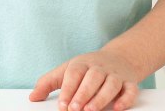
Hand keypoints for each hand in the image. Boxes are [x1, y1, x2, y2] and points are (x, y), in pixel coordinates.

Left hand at [28, 49, 144, 110]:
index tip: (62, 105)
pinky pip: (130, 90)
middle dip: (83, 94)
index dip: (68, 89)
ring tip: (91, 110)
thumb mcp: (67, 70)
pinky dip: (126, 98)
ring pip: (110, 84)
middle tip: (74, 109)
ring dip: (101, 97)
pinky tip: (118, 108)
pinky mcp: (129, 83)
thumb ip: (49, 83)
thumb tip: (33, 97)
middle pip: (93, 78)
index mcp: (82, 63)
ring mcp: (115, 75)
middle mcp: (100, 68)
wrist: (119, 58)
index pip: (74, 73)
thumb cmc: (88, 68)